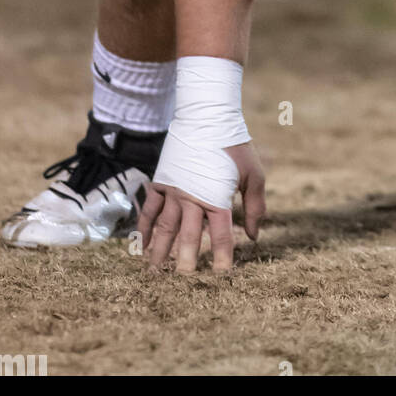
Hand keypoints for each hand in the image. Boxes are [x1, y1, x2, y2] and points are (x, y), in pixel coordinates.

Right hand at [138, 140, 265, 272]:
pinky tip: (140, 245)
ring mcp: (174, 190)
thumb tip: (253, 236)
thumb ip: (254, 206)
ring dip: (160, 249)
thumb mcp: (253, 173)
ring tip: (155, 271)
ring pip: (165, 226)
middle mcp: (193, 196)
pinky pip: (149, 209)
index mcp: (218, 195)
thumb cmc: (235, 146)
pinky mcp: (161, 182)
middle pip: (189, 234)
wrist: (207, 116)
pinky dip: (144, 227)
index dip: (223, 255)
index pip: (222, 232)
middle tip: (183, 279)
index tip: (222, 274)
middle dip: (187, 259)